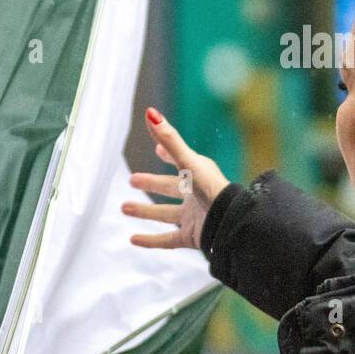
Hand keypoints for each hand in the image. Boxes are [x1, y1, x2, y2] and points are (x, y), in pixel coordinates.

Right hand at [123, 107, 229, 249]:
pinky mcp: (191, 236)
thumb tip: (150, 113)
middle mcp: (195, 194)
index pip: (180, 160)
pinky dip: (150, 240)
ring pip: (164, 214)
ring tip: (123, 208)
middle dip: (151, 183)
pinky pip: (167, 239)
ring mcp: (193, 216)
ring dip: (144, 211)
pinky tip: (133, 239)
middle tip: (132, 180)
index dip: (168, 152)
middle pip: (169, 187)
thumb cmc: (212, 188)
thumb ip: (169, 139)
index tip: (157, 147)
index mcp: (197, 174)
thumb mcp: (187, 162)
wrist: (231, 223)